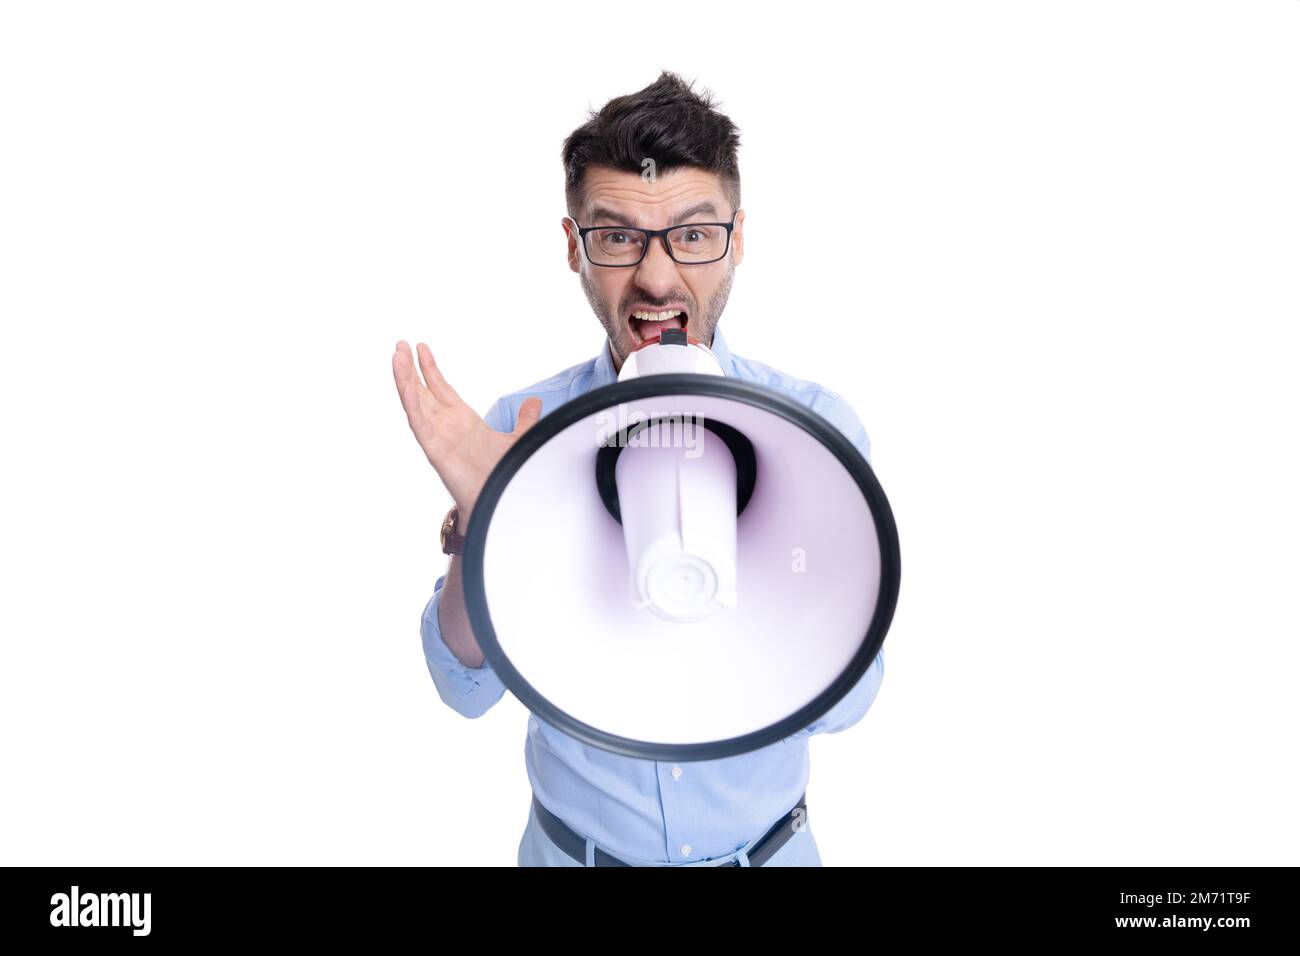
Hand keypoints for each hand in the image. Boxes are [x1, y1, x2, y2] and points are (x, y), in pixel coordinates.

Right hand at [392, 341, 542, 516]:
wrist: (498, 501)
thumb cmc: (502, 475)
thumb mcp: (518, 438)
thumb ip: (524, 419)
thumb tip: (534, 402)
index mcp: (462, 421)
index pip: (441, 389)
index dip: (430, 369)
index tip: (421, 348)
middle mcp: (446, 425)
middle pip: (423, 390)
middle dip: (411, 368)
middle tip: (400, 344)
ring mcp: (437, 435)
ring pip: (416, 401)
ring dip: (404, 378)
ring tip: (396, 354)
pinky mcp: (433, 447)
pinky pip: (417, 420)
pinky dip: (410, 400)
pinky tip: (404, 382)